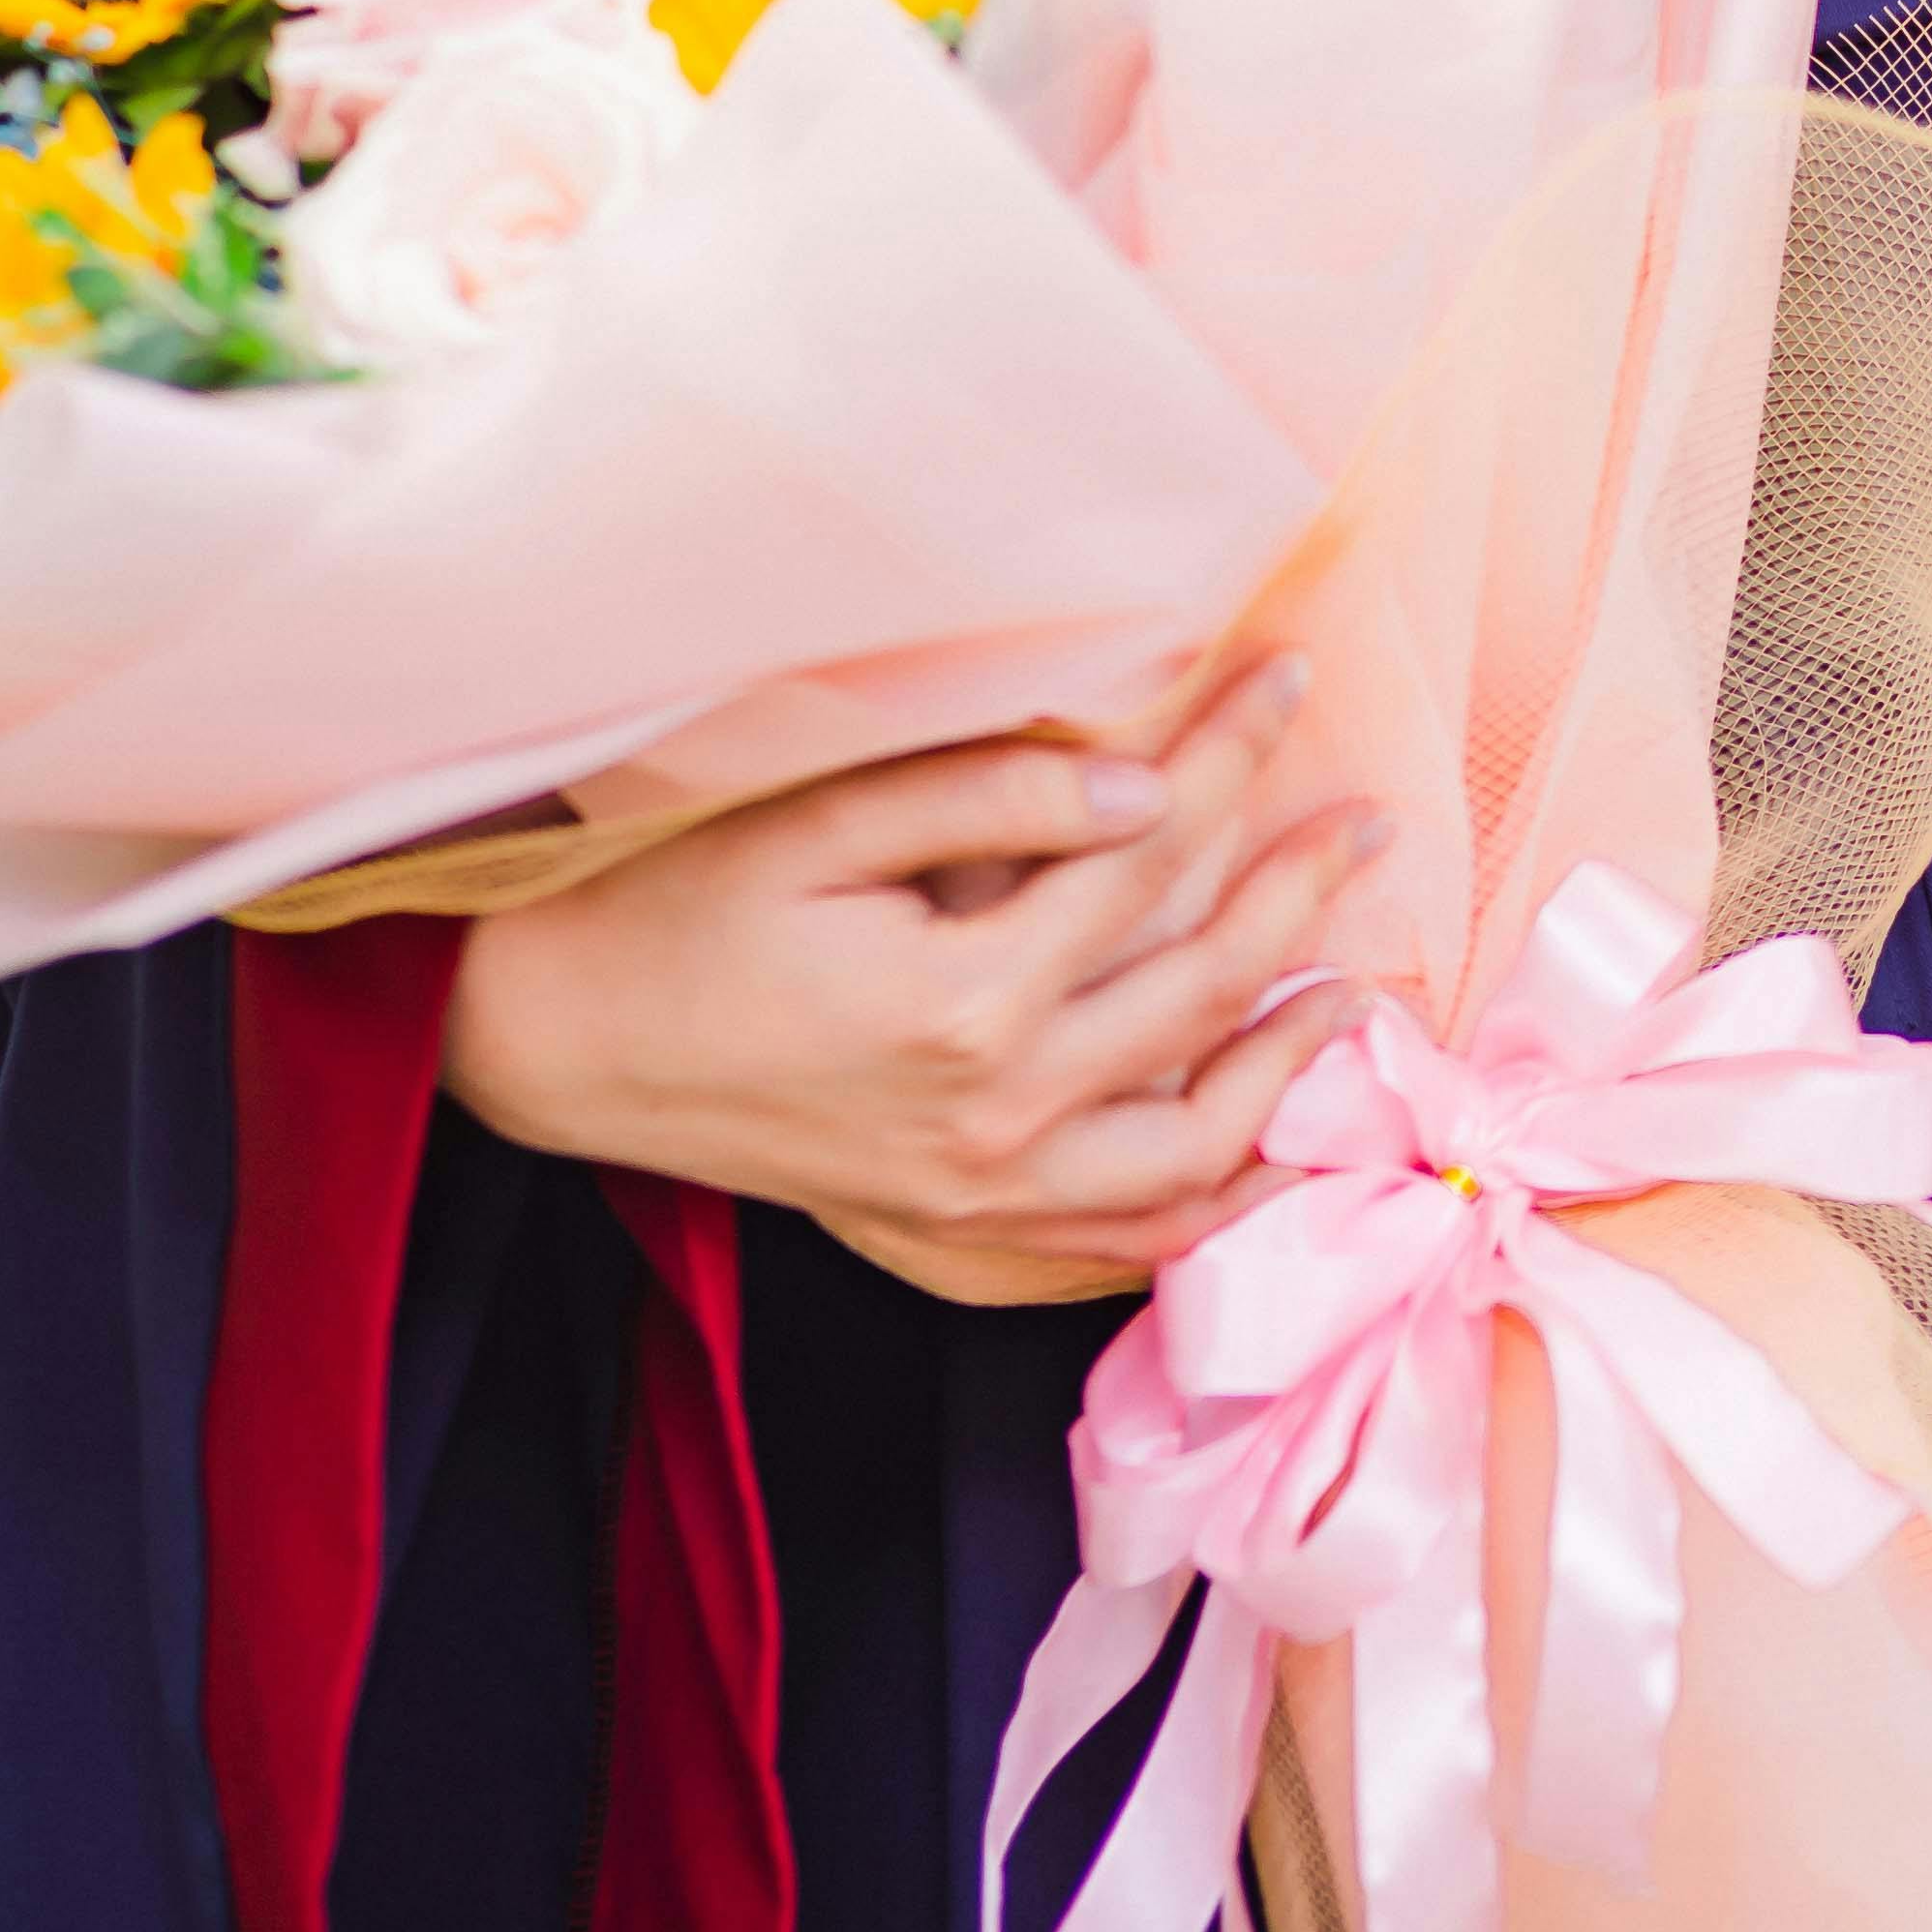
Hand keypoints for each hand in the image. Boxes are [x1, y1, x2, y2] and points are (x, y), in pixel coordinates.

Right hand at [442, 655, 1389, 1306]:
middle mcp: (993, 1117)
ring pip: (1192, 1154)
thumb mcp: (823, 819)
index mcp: (965, 1000)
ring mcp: (977, 1196)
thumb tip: (1142, 784)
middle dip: (1296, 894)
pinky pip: (1120, 1251)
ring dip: (1285, 1069)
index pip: (1145, 856)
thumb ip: (990, 798)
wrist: (566, 1042)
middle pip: (1196, 994)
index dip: (1226, 755)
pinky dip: (1209, 1211)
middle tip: (1365, 820)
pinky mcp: (952, 1233)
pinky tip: (1263, 1157)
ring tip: (1350, 992)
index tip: (1288, 681)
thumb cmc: (682, 909)